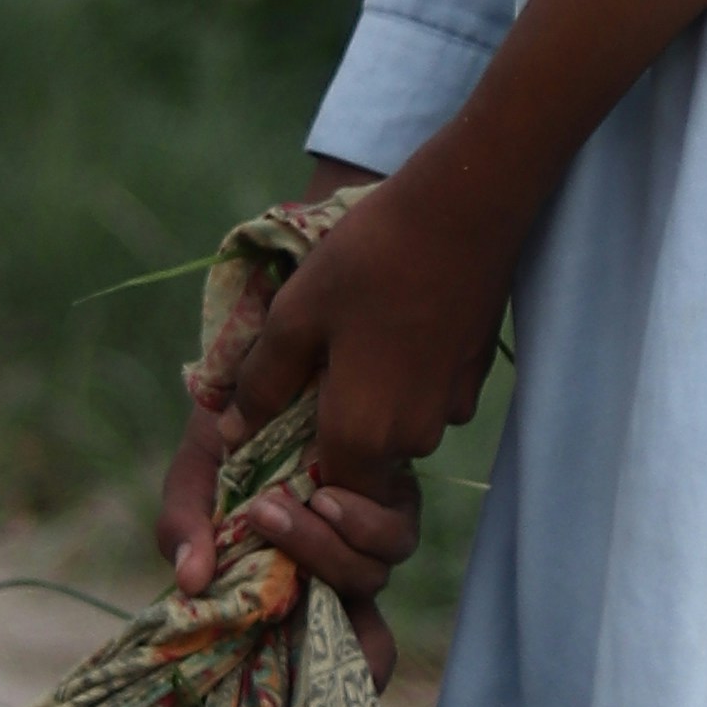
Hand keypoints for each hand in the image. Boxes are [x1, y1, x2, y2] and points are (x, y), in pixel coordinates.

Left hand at [154, 154, 511, 689]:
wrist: (466, 210)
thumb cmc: (369, 259)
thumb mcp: (295, 315)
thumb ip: (263, 382)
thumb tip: (233, 428)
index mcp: (363, 433)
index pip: (327, 497)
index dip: (300, 488)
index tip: (274, 460)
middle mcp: (413, 436)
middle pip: (362, 465)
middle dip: (332, 440)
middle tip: (304, 386)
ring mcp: (450, 409)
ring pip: (395, 428)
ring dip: (368, 403)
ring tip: (345, 341)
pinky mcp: (473, 378)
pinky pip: (426, 396)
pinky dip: (403, 375)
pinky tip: (389, 321)